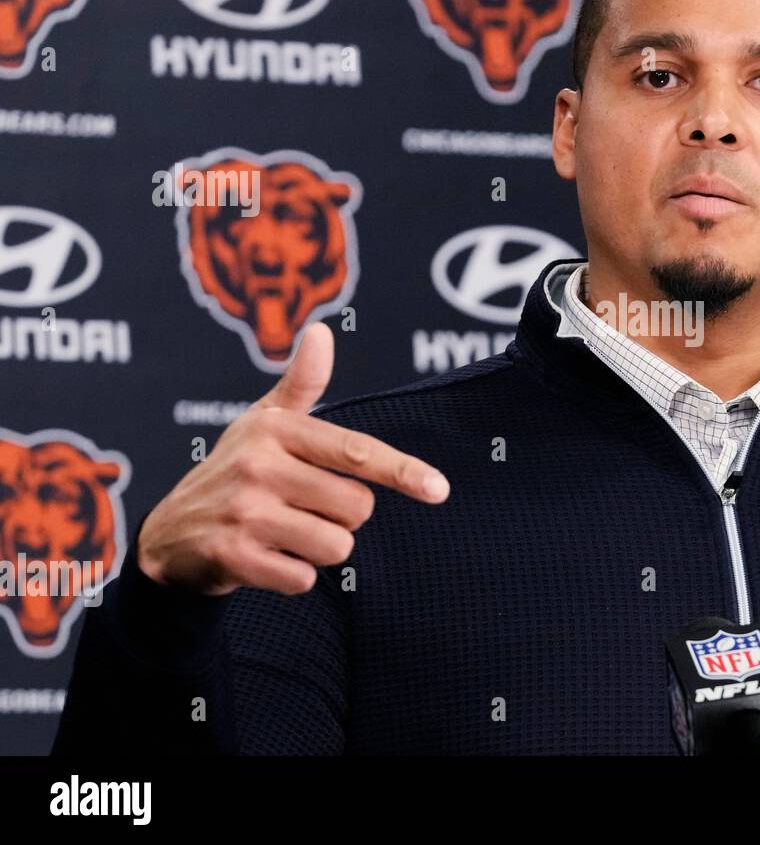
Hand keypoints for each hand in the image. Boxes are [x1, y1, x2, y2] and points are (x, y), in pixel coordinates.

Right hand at [136, 322, 448, 595]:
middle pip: (358, 506)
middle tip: (302, 507)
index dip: (403, 471)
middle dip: (342, 515)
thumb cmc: (233, 471)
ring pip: (337, 545)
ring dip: (320, 548)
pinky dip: (293, 575)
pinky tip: (267, 558)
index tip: (439, 489)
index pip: (356, 452)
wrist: (168, 535)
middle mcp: (259, 467)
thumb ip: (302, 384)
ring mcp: (244, 513)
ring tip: (284, 532)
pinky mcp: (234, 557)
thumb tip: (321, 332)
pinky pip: (304, 579)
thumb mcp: (263, 423)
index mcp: (276, 430)